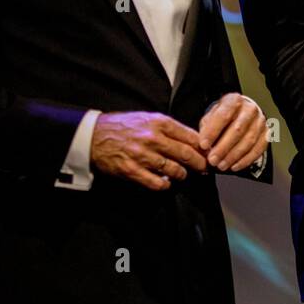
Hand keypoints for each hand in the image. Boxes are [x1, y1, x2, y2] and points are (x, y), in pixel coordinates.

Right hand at [91, 112, 207, 190]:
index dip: (204, 147)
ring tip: (182, 174)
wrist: (93, 135)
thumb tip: (194, 139)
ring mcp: (142, 155)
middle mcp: (152, 138)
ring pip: (174, 170)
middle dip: (199, 164)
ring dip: (181, 174)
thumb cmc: (123, 126)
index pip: (191, 136)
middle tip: (205, 169)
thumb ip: (169, 128)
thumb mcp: (148, 118)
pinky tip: (165, 182)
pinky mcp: (131, 170)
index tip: (210, 153)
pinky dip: (164, 185)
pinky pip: (156, 183)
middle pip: (186, 154)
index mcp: (159, 122)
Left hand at [198, 93, 267, 172]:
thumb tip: (204, 146)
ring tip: (222, 165)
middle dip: (223, 147)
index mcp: (233, 101)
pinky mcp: (267, 134)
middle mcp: (250, 109)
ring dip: (234, 156)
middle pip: (237, 129)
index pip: (223, 115)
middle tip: (212, 160)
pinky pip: (258, 149)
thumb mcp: (211, 117)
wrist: (241, 114)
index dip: (212, 132)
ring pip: (249, 141)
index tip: (203, 145)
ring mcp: (260, 121)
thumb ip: (206, 129)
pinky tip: (235, 166)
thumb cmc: (223, 117)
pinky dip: (246, 160)